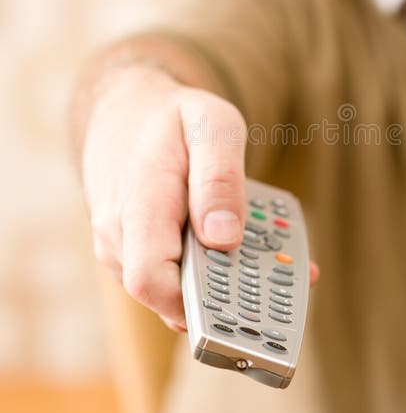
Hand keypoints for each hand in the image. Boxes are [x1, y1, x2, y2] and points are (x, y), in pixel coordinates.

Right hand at [81, 65, 319, 331]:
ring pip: (169, 288)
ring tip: (271, 267)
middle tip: (279, 290)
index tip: (243, 304)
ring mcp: (119, 246)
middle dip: (223, 300)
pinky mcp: (131, 250)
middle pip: (167, 295)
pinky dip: (204, 269)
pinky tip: (243, 255)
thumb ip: (218, 180)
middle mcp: (119, 234)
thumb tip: (224, 237)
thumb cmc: (172, 117)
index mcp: (139, 205)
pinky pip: (169, 272)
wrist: (124, 108)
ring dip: (218, 285)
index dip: (193, 305)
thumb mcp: (210, 127)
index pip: (150, 281)